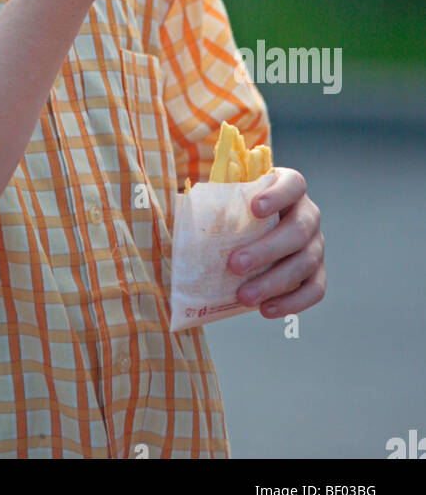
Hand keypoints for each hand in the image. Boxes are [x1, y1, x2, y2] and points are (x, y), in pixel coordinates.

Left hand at [228, 168, 325, 318]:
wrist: (250, 231)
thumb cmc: (235, 210)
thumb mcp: (227, 198)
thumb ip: (214, 201)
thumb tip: (177, 211)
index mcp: (289, 187)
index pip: (293, 184)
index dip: (278, 195)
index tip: (254, 208)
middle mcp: (308, 213)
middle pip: (298, 230)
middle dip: (266, 250)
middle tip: (234, 265)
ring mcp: (316, 244)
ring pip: (306, 262)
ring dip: (274, 282)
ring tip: (243, 296)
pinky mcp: (317, 271)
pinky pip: (315, 289)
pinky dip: (292, 302)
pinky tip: (265, 310)